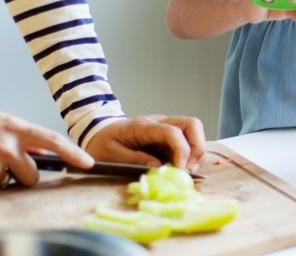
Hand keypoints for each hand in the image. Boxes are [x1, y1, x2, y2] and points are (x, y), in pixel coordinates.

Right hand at [0, 107, 92, 186]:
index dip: (72, 153)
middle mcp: (8, 147)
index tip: (88, 163)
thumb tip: (41, 150)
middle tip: (10, 163)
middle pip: (32, 174)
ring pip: (10, 181)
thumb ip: (21, 136)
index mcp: (16, 128)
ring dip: (2, 175)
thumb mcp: (1, 121)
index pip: (51, 140)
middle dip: (25, 174)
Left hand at [86, 115, 205, 171]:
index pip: (172, 132)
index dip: (182, 152)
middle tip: (188, 170)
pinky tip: (181, 169)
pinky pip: (187, 141)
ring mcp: (166, 128)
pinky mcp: (168, 136)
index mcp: (144, 126)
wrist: (99, 133)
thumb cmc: (103, 143)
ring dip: (196, 153)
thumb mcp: (112, 154)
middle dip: (197, 148)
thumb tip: (159, 167)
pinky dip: (190, 155)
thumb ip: (135, 160)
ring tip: (185, 172)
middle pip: (192, 125)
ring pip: (194, 132)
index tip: (180, 172)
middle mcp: (159, 122)